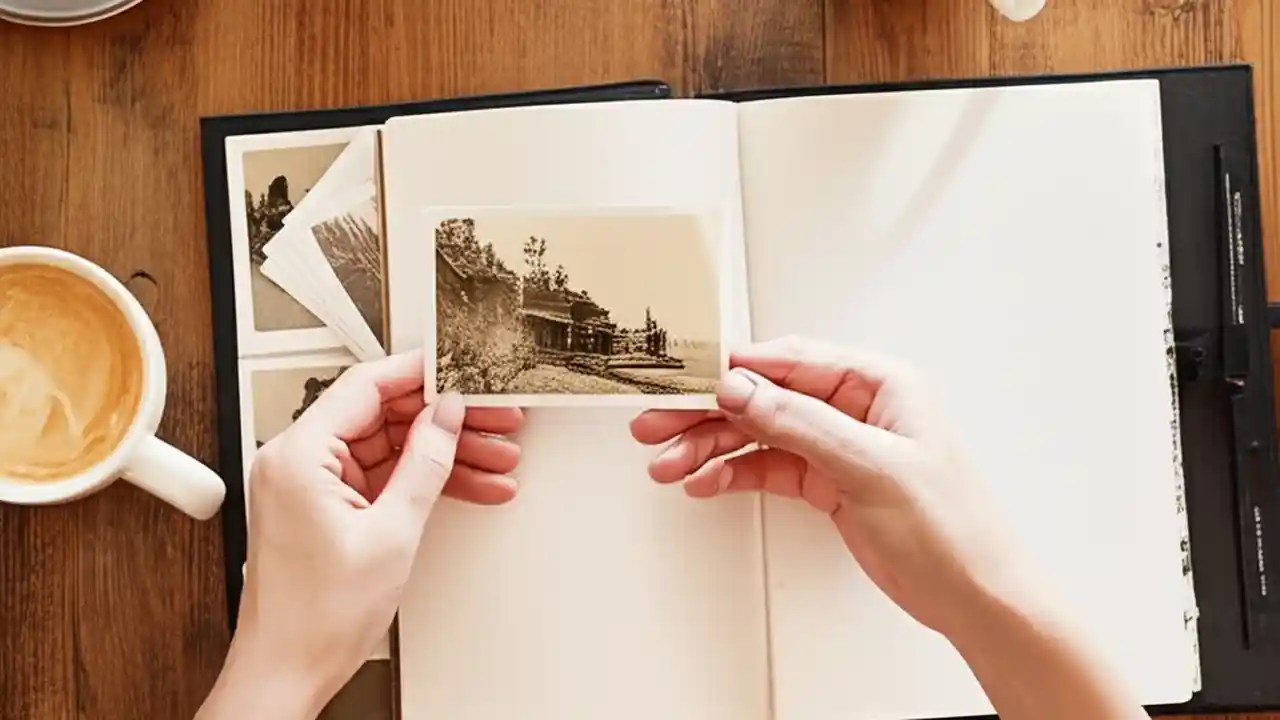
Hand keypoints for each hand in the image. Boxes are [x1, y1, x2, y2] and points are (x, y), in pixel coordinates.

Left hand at [197, 350, 522, 719]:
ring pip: (391, 448)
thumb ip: (424, 465)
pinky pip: (384, 478)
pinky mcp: (327, 508)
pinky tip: (472, 485)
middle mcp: (298, 462)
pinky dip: (425, 482)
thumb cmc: (315, 617)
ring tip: (496, 456)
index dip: (421, 372)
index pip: (367, 386)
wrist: (288, 671)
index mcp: (299, 455)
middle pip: (384, 415)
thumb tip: (446, 416)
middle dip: (446, 419)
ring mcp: (312, 486)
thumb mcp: (391, 532)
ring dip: (445, 453)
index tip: (462, 367)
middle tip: (495, 416)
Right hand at [631, 336, 1147, 719]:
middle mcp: (857, 408)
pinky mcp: (830, 482)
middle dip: (710, 412)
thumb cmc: (953, 530)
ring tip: (669, 463)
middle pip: (767, 397)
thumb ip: (801, 424)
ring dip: (713, 448)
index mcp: (882, 383)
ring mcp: (840, 446)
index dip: (735, 368)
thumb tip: (743, 389)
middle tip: (659, 423)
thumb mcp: (872, 467)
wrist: (975, 597)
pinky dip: (734, 474)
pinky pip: (769, 468)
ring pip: (760, 435)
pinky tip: (704, 482)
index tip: (688, 378)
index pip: (792, 360)